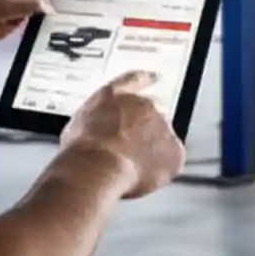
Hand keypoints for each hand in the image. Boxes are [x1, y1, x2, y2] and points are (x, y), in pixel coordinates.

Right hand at [59, 70, 184, 199]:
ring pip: (161, 140)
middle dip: (144, 130)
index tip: (154, 77)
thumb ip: (97, 119)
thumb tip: (99, 129)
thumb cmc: (84, 147)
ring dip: (151, 152)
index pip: (134, 80)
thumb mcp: (80, 122)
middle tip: (128, 152)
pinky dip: (161, 170)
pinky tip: (142, 178)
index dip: (144, 79)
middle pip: (152, 115)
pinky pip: (171, 162)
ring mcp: (162, 128)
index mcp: (117, 95)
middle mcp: (144, 105)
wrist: (98, 165)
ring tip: (129, 171)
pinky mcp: (174, 152)